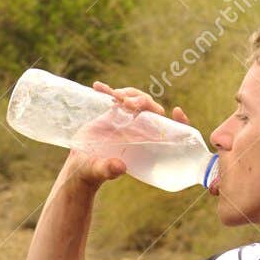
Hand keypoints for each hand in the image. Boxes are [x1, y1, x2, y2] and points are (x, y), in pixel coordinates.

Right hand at [63, 81, 190, 187]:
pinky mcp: (114, 114)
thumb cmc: (91, 173)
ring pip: (138, 101)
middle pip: (154, 111)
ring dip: (130, 94)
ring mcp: (128, 121)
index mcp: (146, 146)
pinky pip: (118, 98)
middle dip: (145, 102)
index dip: (180, 123)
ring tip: (115, 95)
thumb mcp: (99, 172)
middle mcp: (140, 132)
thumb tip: (119, 167)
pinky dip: (109, 91)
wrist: (79, 165)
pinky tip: (98, 87)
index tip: (177, 111)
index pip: (171, 133)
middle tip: (128, 103)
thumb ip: (108, 170)